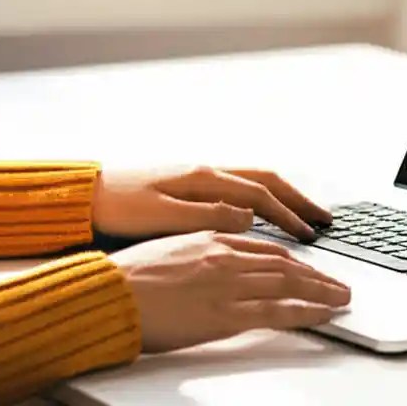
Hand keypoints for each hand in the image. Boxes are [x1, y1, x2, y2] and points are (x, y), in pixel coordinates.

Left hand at [93, 165, 332, 241]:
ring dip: (282, 198)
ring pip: (253, 182)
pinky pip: (237, 189)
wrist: (83, 196)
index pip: (260, 194)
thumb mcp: (162, 216)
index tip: (310, 234)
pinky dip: (260, 200)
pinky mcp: (187, 187)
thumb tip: (249, 217)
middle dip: (297, 200)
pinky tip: (261, 215)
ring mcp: (197, 177)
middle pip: (265, 181)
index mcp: (203, 179)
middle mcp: (205, 173)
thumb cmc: (117, 208)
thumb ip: (207, 216)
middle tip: (323, 219)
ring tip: (302, 215)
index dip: (289, 215)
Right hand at [110, 231, 350, 352]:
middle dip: (316, 273)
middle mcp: (225, 257)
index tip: (309, 267)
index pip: (266, 247)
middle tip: (337, 282)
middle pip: (284, 263)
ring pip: (288, 283)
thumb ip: (200, 250)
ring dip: (321, 290)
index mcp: (211, 239)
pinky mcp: (224, 314)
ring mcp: (227, 284)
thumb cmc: (129, 276)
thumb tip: (215, 258)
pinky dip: (305, 311)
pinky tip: (323, 313)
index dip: (293, 259)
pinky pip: (276, 312)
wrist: (108, 294)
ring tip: (340, 297)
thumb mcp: (170, 249)